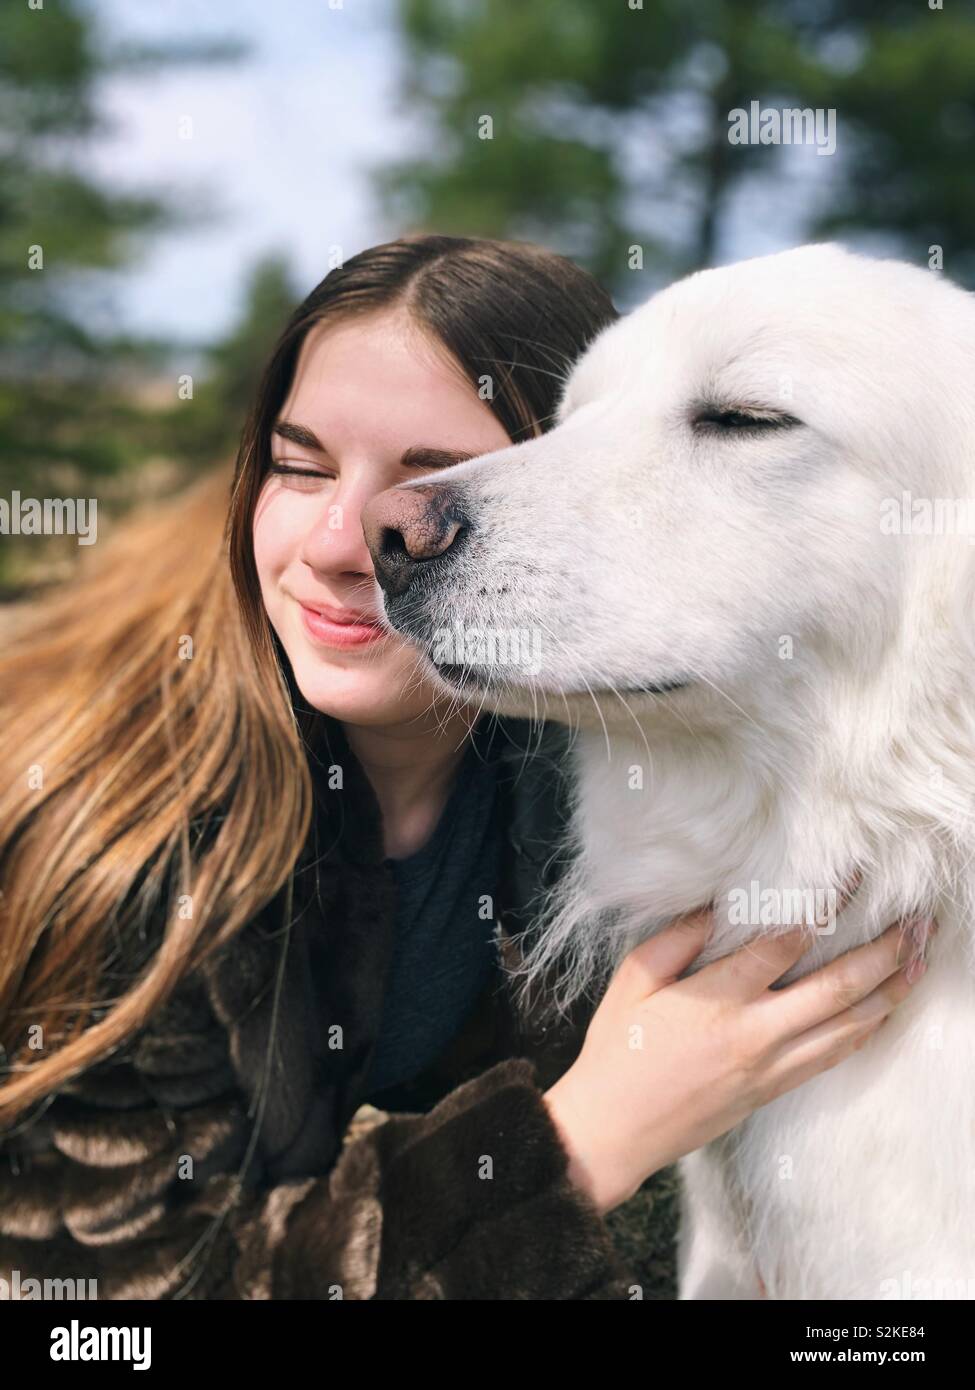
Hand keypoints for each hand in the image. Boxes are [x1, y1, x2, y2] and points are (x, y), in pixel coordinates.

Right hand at [544, 909, 933, 1214]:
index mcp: (718, 1001)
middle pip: (837, 988)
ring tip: (918, 963)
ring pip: (848, 1028)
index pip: (784, 944)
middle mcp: (756, 1035)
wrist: (615, 1132)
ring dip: (889, 993)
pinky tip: (883, 1012)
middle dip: (882, 953)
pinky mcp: (774, 1091)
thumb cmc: (617, 1052)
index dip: (822, 908)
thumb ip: (675, 939)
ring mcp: (771, 1068)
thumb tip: (714, 907)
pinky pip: (834, 1057)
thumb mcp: (632, 982)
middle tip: (915, 925)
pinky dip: (866, 1032)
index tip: (852, 882)